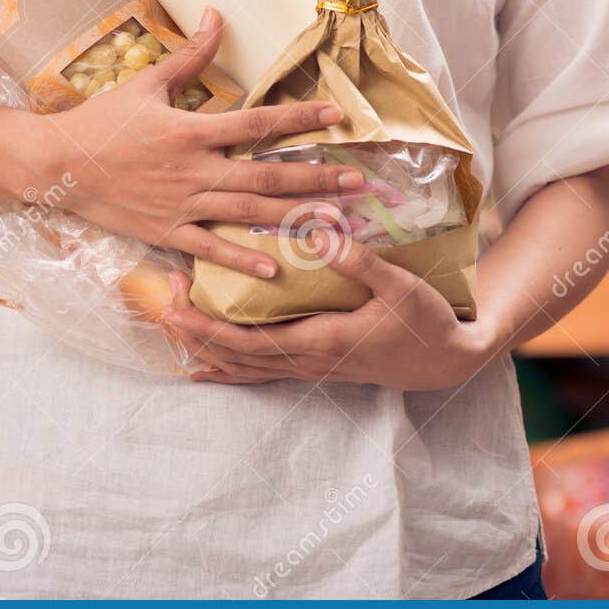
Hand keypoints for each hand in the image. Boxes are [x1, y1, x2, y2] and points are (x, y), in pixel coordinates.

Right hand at [22, 9, 365, 277]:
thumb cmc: (101, 122)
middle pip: (265, 175)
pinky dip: (241, 260)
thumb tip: (216, 14)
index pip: (256, 124)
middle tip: (359, 181)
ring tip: (336, 221)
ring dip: (295, 217)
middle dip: (316, 177)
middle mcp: (193, 170)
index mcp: (191, 131)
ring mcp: (181, 204)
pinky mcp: (166, 232)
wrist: (58, 164)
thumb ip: (189, 55)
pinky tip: (274, 266)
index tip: (338, 118)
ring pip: (248, 214)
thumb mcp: (147, 84)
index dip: (299, 120)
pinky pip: (209, 249)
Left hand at [165, 233, 501, 390]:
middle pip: (232, 356)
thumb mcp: (400, 286)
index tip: (176, 301)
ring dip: (203, 347)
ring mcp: (307, 369)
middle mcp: (305, 361)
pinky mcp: (311, 367)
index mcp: (318, 341)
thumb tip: (320, 234)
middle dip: (192, 331)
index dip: (205, 325)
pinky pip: (258, 374)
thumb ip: (360, 262)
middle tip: (163, 298)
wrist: (445, 359)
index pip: (245, 340)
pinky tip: (199, 366)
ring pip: (241, 368)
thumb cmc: (424, 321)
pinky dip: (225, 370)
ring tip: (171, 321)